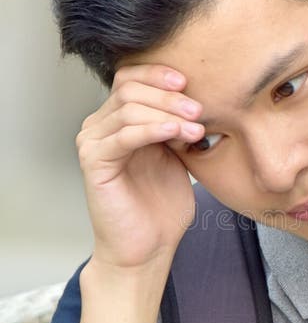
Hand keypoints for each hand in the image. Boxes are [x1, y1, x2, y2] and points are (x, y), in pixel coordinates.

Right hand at [76, 63, 204, 269]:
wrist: (147, 248)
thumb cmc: (161, 207)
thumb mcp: (176, 155)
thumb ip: (177, 126)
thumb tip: (195, 99)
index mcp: (117, 121)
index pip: (129, 77)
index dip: (158, 74)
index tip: (190, 82)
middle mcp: (99, 127)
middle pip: (129, 88)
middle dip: (169, 96)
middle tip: (199, 110)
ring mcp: (92, 144)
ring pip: (128, 108)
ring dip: (167, 113)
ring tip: (195, 128)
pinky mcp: (93, 163)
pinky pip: (124, 135)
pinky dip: (153, 129)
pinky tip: (176, 134)